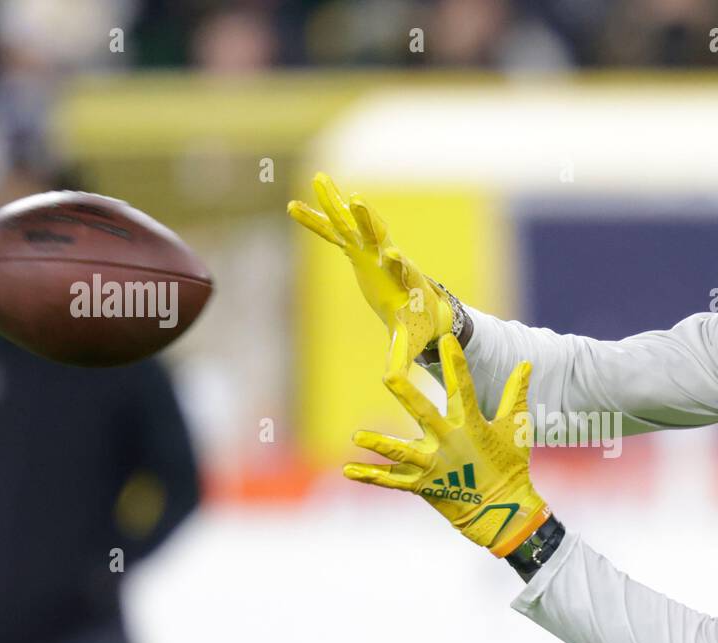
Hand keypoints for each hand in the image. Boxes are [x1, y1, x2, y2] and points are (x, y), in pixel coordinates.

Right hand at [287, 173, 453, 371]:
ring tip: (318, 180)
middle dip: (369, 221)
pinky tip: (292, 206)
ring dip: (336, 204)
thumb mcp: (410, 343)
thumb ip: (401, 360)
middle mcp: (389, 259)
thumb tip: (392, 386)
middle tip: (358, 202)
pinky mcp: (358, 251)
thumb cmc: (419, 324)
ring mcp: (373, 251)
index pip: (404, 270)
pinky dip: (317, 220)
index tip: (394, 256)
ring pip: (353, 224)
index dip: (398, 263)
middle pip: (380, 235)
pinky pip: (334, 233)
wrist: (425, 307)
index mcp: (406, 282)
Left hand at [345, 334, 549, 556]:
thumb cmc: (511, 466)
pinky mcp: (424, 486)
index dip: (455, 364)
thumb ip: (516, 394)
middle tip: (388, 375)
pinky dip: (371, 476)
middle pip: (424, 413)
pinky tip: (348, 470)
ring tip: (356, 436)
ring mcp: (434, 465)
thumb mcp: (516, 428)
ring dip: (379, 443)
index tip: (446, 339)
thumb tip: (525, 364)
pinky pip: (393, 481)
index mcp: (471, 425)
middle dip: (406, 393)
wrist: (502, 511)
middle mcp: (449, 442)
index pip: (462, 388)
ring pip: (401, 452)